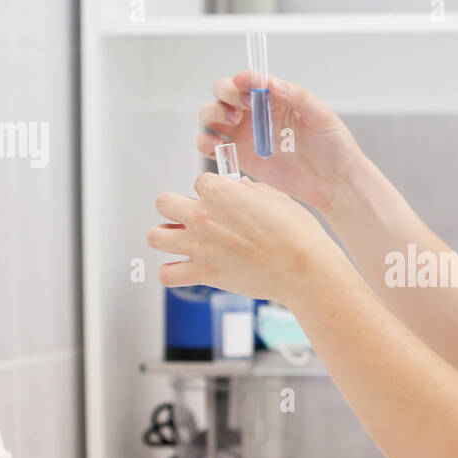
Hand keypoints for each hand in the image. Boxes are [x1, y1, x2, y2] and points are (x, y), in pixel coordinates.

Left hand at [148, 171, 344, 303]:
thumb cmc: (296, 232)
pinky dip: (171, 273)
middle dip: (175, 207)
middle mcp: (202, 216)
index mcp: (219, 192)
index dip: (212, 191)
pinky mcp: (204, 274)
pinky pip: (167, 275)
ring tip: (180, 241)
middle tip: (190, 217)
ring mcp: (199, 246)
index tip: (225, 202)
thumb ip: (250, 190)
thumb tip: (240, 189)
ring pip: (155, 237)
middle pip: (163, 202)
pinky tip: (183, 270)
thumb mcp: (276, 197)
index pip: (200, 182)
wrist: (303, 268)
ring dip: (165, 237)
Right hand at [198, 71, 367, 214]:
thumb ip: (297, 96)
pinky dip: (206, 142)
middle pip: (223, 93)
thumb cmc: (333, 146)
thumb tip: (272, 83)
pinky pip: (211, 146)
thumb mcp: (320, 115)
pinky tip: (219, 145)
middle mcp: (255, 113)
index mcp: (274, 97)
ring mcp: (245, 134)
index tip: (244, 83)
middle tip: (241, 108)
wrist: (334, 182)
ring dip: (212, 114)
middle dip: (225, 94)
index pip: (249, 80)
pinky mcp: (240, 157)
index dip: (243, 78)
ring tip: (232, 123)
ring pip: (211, 116)